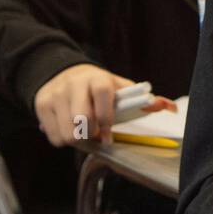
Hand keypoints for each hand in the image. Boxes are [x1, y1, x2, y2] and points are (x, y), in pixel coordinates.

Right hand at [33, 64, 174, 146]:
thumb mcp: (118, 88)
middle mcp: (74, 84)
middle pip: (81, 119)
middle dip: (91, 134)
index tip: (108, 136)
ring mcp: (55, 94)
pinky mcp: (41, 105)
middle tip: (96, 135)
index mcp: (97, 78)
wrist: (63, 74)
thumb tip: (171, 108)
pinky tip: (69, 129)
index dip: (107, 119)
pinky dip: (63, 140)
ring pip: (67, 132)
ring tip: (84, 132)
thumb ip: (142, 100)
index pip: (102, 94)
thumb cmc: (98, 88)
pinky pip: (54, 136)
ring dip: (78, 140)